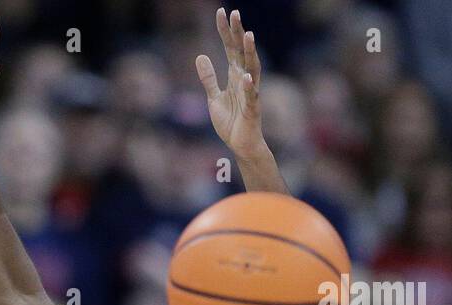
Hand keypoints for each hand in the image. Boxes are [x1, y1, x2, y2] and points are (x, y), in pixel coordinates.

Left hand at [196, 8, 266, 157]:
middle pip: (241, 52)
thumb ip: (208, 78)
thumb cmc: (231, 121)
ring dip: (250, 52)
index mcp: (234, 75)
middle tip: (235, 13)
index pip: (230, 48)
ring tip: (248, 35)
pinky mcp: (252, 109)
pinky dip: (249, 86)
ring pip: (252, 68)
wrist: (240, 144)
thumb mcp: (213, 98)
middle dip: (238, 33)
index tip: (222, 12)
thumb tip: (200, 56)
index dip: (225, 31)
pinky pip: (251, 96)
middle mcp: (244, 80)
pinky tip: (246, 76)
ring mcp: (250, 93)